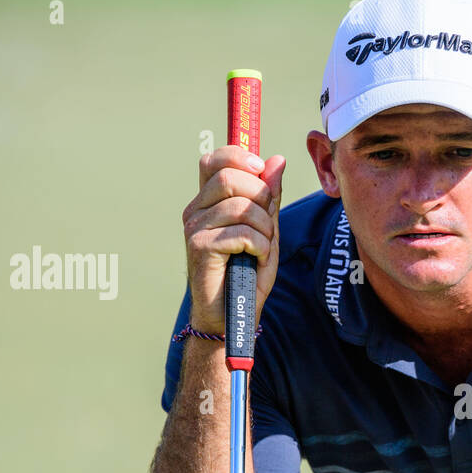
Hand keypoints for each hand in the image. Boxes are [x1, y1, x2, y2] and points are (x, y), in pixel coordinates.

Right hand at [183, 146, 287, 334]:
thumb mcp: (266, 229)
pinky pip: (242, 233)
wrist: (231, 314)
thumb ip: (269, 196)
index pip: (217, 159)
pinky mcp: (200, 246)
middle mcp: (196, 209)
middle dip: (262, 198)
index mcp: (209, 200)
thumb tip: (277, 160)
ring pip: (242, 207)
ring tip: (261, 249)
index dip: (241, 157)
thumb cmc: (248, 273)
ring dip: (265, 230)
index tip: (262, 172)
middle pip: (231, 177)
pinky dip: (260, 248)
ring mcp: (194, 227)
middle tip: (266, 226)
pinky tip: (256, 260)